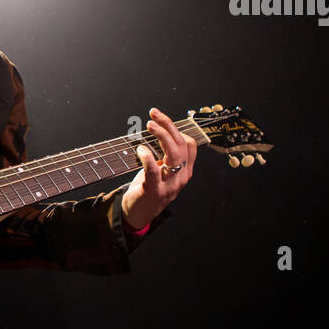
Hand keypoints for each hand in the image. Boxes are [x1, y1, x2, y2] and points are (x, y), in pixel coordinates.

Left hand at [121, 108, 196, 228]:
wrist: (139, 214)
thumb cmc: (149, 189)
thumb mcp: (163, 172)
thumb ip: (165, 156)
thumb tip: (159, 131)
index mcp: (185, 171)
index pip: (189, 144)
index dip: (177, 128)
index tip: (161, 118)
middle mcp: (181, 177)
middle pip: (181, 145)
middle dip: (168, 126)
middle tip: (153, 114)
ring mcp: (169, 185)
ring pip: (173, 154)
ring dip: (161, 136)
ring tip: (150, 125)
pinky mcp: (154, 191)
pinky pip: (153, 170)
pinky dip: (147, 157)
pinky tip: (140, 149)